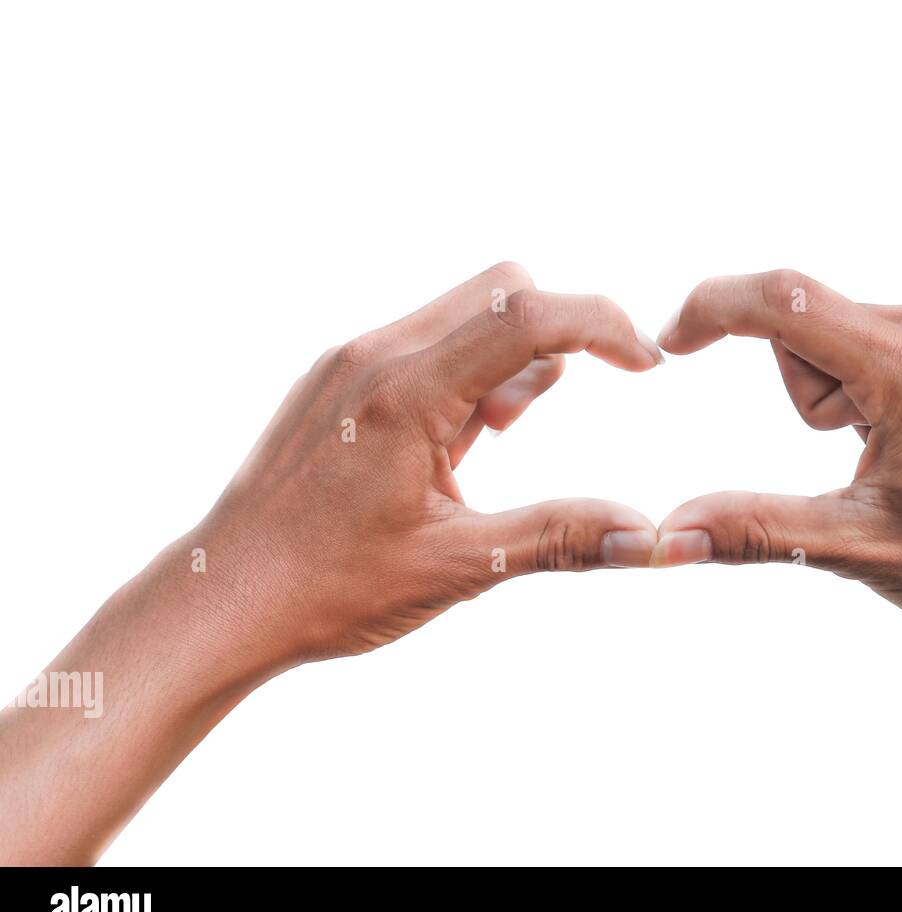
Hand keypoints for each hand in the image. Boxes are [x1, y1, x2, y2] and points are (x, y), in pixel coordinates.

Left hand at [192, 262, 662, 667]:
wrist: (223, 601)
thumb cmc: (326, 589)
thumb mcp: (458, 566)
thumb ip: (559, 537)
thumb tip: (648, 536)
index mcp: (405, 393)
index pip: (528, 314)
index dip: (604, 325)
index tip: (648, 364)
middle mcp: (375, 355)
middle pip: (502, 288)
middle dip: (557, 335)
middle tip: (540, 421)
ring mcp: (351, 362)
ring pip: (464, 312)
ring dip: (508, 360)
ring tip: (488, 443)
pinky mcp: (339, 378)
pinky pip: (426, 342)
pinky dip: (466, 374)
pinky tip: (454, 446)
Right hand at [655, 269, 901, 863]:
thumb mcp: (860, 549)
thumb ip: (754, 529)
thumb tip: (661, 538)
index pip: (783, 300)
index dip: (711, 308)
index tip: (670, 343)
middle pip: (814, 326)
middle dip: (809, 394)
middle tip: (859, 462)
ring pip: (857, 333)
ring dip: (849, 392)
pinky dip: (888, 383)